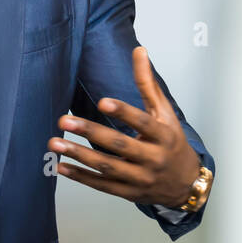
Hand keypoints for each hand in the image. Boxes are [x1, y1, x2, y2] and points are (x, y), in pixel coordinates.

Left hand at [49, 46, 200, 206]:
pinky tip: (61, 166)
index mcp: (164, 135)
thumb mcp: (165, 113)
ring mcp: (140, 178)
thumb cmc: (172, 143)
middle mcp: (153, 158)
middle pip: (119, 145)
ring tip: (55, 143)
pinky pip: (102, 185)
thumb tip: (139, 50)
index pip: (143, 123)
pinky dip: (81, 177)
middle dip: (90, 132)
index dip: (124, 112)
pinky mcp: (129, 192)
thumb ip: (148, 84)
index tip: (102, 101)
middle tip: (64, 120)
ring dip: (79, 155)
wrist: (186, 184)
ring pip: (107, 167)